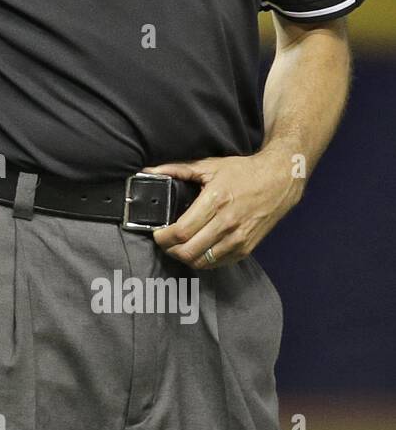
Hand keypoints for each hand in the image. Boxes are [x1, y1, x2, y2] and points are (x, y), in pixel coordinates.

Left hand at [147, 148, 303, 268]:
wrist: (280, 180)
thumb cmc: (244, 172)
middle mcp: (227, 223)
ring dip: (184, 257)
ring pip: (202, 261)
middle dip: (169, 249)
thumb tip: (149, 171)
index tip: (156, 233)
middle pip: (189, 251)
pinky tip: (196, 250)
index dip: (163, 237)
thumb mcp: (210, 165)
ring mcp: (238, 239)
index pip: (182, 231)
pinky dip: (202, 261)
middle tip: (164, 241)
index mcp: (215, 201)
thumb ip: (178, 169)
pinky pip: (217, 263)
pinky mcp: (247, 248)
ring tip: (177, 247)